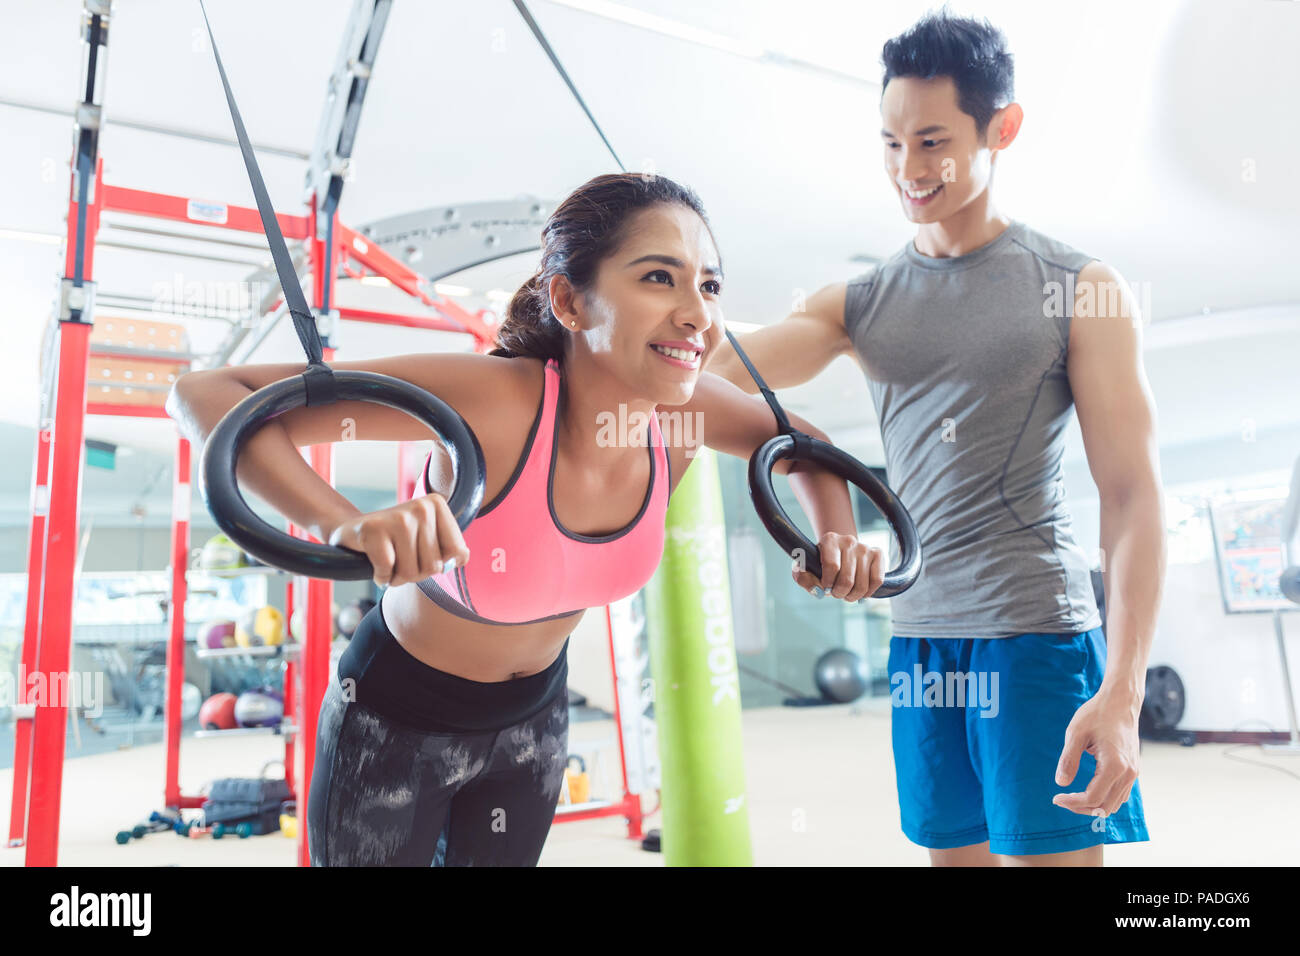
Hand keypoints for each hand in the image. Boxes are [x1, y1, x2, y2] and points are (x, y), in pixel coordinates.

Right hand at [327, 494, 470, 588]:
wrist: (352, 532)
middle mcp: (420, 506)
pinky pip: (388, 572)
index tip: (423, 552)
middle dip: (416, 573)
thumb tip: (461, 558)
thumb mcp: (429, 540)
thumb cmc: (396, 541)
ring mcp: (397, 517)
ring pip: (411, 572)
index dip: (440, 563)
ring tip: (389, 560)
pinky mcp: (373, 530)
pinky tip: (374, 562)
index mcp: (437, 505)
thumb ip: (452, 549)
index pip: (457, 553)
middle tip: (400, 558)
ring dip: (397, 577)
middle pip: (434, 566)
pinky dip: (381, 576)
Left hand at [792, 532, 883, 602]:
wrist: (839, 553)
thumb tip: (817, 590)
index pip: (832, 567)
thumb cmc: (821, 563)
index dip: (828, 583)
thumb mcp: (806, 568)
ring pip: (862, 584)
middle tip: (836, 593)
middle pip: (847, 579)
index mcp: (829, 540)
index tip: (825, 586)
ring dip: (853, 596)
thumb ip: (803, 578)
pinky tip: (860, 591)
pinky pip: (877, 580)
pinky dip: (868, 592)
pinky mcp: (877, 554)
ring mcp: (864, 547)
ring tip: (847, 593)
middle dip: (839, 593)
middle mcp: (848, 540)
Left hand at [1052, 690, 1141, 816]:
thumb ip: (1069, 760)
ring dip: (1093, 806)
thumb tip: (1061, 784)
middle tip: (1062, 800)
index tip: (1055, 798)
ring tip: (1072, 798)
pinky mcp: (1133, 770)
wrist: (1121, 702)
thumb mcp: (1076, 733)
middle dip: (1081, 808)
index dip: (1072, 802)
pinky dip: (1104, 799)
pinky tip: (1088, 791)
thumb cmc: (1096, 714)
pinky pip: (1120, 794)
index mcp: (1115, 766)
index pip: (1093, 798)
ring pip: (1114, 804)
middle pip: (1105, 808)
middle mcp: (1128, 774)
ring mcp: (1133, 773)